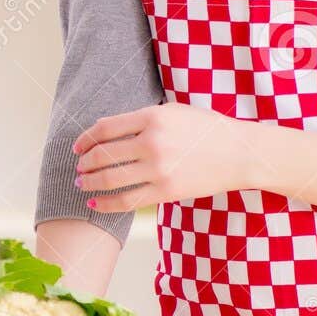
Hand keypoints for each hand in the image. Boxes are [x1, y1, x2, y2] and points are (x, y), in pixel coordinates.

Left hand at [72, 102, 253, 211]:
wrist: (239, 153)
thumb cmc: (205, 128)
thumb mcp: (172, 112)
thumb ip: (141, 119)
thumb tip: (106, 130)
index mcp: (151, 117)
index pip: (105, 129)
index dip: (85, 139)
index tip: (77, 147)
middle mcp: (152, 142)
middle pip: (103, 155)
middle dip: (85, 163)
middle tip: (78, 168)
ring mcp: (159, 169)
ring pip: (111, 179)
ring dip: (90, 183)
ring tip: (81, 184)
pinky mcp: (166, 191)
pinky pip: (128, 200)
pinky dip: (107, 203)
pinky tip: (95, 203)